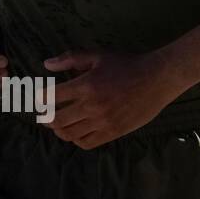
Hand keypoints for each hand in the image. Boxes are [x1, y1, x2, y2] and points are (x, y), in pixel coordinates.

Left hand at [43, 50, 178, 148]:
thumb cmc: (129, 64)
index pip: (50, 97)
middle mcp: (91, 105)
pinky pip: (86, 143)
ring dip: (59, 130)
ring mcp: (103, 121)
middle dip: (46, 118)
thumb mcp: (100, 55)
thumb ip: (72, 58)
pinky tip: (79, 131)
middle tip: (46, 115)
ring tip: (61, 124)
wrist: (159, 78)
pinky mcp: (113, 131)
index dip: (40, 99)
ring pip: (68, 134)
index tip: (40, 99)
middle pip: (55, 120)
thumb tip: (46, 64)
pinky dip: (77, 139)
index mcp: (86, 85)